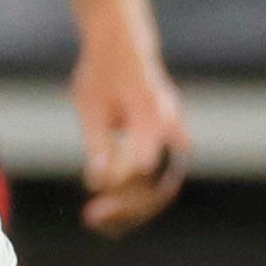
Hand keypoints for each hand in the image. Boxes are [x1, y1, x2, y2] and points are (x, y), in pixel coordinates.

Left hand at [72, 23, 188, 235]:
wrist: (122, 46)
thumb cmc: (102, 72)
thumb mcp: (90, 105)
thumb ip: (98, 143)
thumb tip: (98, 182)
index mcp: (152, 112)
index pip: (143, 167)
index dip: (120, 190)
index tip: (94, 204)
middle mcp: (171, 125)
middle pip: (157, 183)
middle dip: (126, 206)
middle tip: (91, 218)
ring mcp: (175, 135)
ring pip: (160, 185)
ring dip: (132, 206)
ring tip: (99, 219)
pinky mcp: (169, 143)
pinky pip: (159, 178)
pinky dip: (137, 195)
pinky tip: (112, 211)